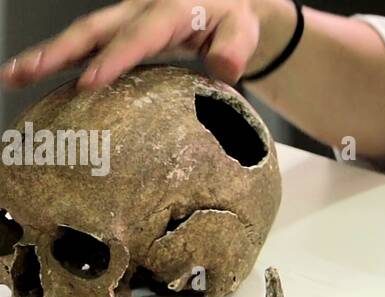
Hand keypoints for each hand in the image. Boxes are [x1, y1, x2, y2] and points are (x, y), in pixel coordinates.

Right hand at [1, 0, 288, 89]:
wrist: (227, 4)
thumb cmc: (234, 20)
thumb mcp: (243, 31)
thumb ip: (235, 48)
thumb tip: (224, 67)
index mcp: (171, 10)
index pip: (139, 37)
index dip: (114, 59)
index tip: (90, 82)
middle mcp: (140, 9)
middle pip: (94, 30)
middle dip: (59, 52)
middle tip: (26, 72)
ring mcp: (125, 17)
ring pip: (82, 35)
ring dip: (47, 55)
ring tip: (12, 76)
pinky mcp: (118, 28)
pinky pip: (86, 43)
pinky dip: (60, 59)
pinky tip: (33, 76)